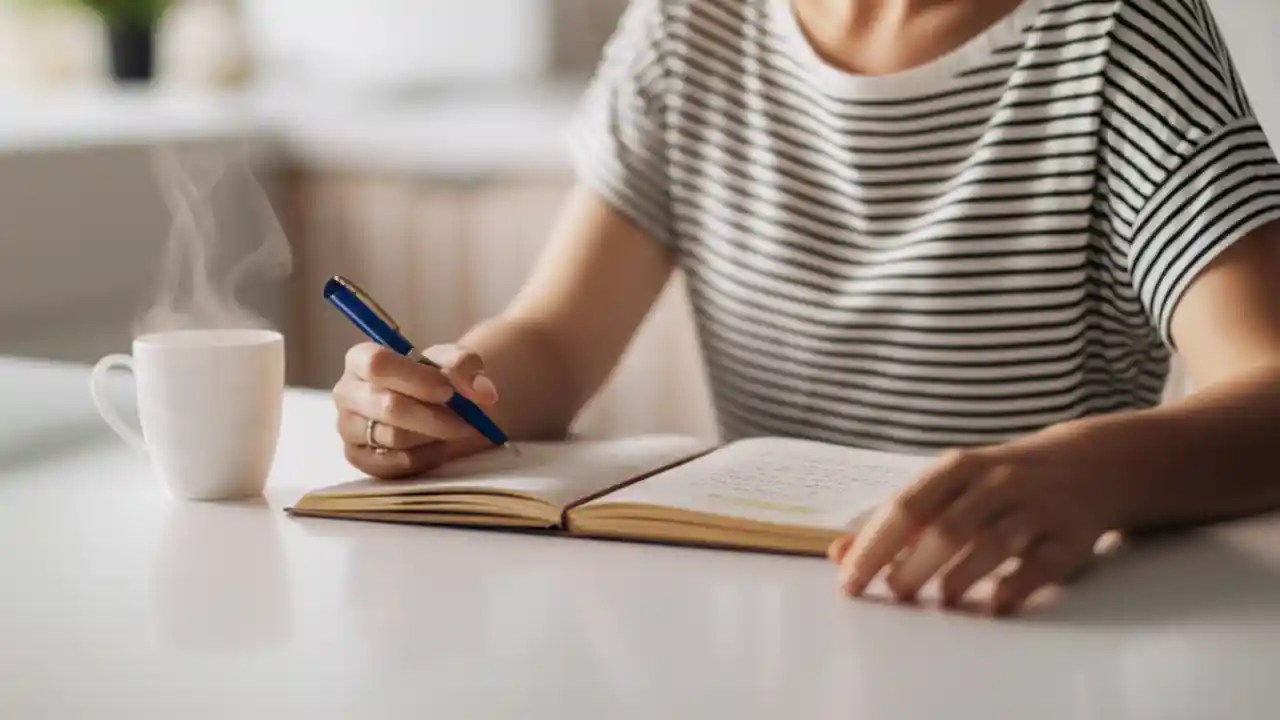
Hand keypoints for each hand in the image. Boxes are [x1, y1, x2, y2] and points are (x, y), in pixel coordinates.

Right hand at [333, 343, 500, 478]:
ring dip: (434, 436)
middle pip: (388, 406)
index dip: (416, 379)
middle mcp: (347, 393)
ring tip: (454, 430)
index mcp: (361, 359)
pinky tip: (438, 447)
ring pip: (394, 437)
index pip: (377, 365)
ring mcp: (348, 427)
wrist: (438, 407)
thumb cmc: (438, 378)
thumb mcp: (455, 362)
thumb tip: (479, 391)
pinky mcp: (358, 457)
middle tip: (468, 421)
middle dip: (435, 416)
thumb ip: (465, 366)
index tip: (448, 391)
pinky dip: (424, 457)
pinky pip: (393, 464)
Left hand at [829, 423, 1128, 614]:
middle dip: (913, 565)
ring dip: (958, 578)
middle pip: (947, 528)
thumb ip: (896, 520)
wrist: (1091, 462)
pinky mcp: (1072, 538)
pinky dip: (1014, 589)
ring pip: (992, 545)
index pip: (907, 506)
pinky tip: (991, 607)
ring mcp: (1037, 509)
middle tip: (893, 594)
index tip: (850, 580)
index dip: (875, 545)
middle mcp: (998, 483)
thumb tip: (839, 554)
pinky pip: (1041, 567)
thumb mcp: (948, 485)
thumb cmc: (1000, 480)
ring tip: (936, 600)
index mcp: (959, 467)